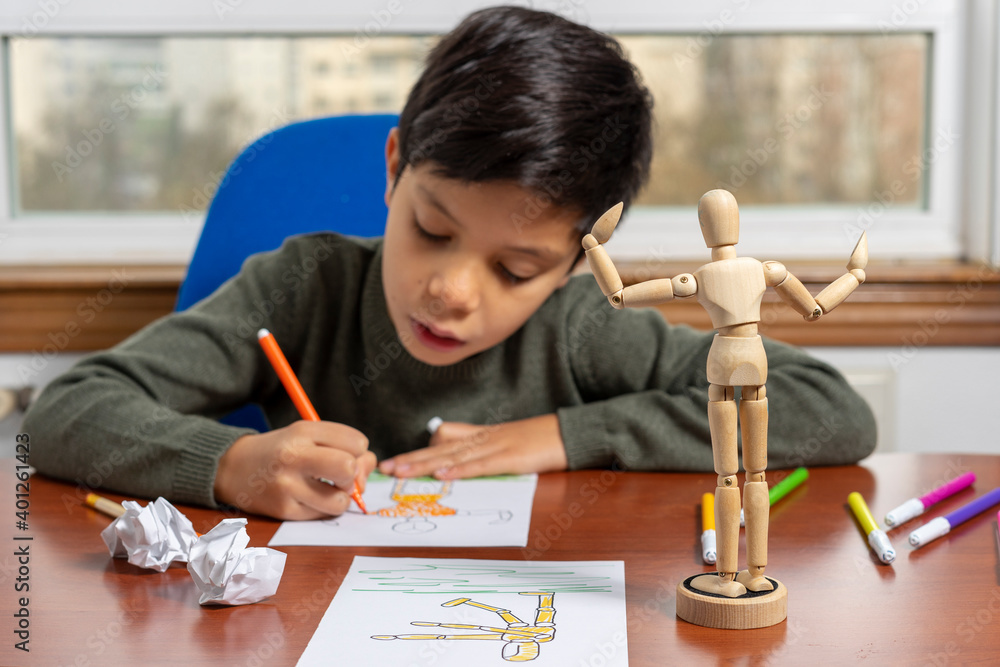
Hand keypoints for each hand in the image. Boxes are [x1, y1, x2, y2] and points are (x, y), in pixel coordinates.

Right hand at [214, 420, 376, 519]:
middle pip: (349, 468)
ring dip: (340, 498)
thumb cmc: (281, 450)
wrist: (234, 468)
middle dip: (354, 475)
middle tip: (341, 476)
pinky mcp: (284, 510)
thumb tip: (370, 468)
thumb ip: (343, 446)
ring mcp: (287, 486)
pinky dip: (323, 509)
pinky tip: (310, 498)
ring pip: (340, 501)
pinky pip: (322, 515)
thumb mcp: (308, 436)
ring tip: (326, 490)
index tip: (345, 452)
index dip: (359, 450)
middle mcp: (294, 456)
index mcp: (303, 431)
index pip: (357, 442)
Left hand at [377, 414, 568, 478]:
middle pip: (441, 447)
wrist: (570, 432)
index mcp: (483, 436)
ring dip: (426, 465)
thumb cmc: (541, 440)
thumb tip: (461, 466)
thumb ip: (485, 451)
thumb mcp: (509, 443)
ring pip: (454, 455)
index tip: (395, 462)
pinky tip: (443, 475)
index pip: (443, 442)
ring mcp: (497, 446)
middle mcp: (484, 438)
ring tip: (402, 472)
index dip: (419, 452)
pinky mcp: (511, 458)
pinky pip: (481, 465)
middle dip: (412, 459)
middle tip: (385, 468)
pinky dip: (461, 470)